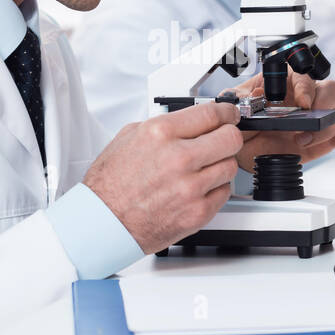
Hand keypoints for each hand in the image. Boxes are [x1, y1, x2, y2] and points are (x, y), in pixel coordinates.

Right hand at [84, 101, 243, 252]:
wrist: (103, 222)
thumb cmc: (110, 184)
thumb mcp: (129, 137)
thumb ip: (164, 126)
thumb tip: (190, 120)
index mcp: (160, 134)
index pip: (211, 114)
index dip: (226, 112)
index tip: (229, 115)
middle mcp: (178, 158)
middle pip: (230, 138)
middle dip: (228, 137)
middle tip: (223, 140)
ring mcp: (191, 187)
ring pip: (230, 166)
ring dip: (220, 165)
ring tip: (202, 169)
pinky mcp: (197, 212)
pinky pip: (224, 193)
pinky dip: (215, 189)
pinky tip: (197, 189)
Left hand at [236, 70, 334, 166]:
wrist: (247, 152)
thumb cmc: (245, 126)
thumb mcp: (236, 110)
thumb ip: (242, 101)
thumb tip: (257, 94)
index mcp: (286, 83)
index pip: (304, 75)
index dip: (306, 87)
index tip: (302, 102)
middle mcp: (308, 97)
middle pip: (331, 89)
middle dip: (323, 105)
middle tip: (305, 124)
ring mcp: (321, 118)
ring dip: (332, 126)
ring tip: (306, 141)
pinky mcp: (330, 137)